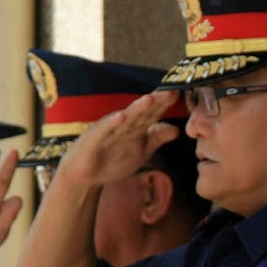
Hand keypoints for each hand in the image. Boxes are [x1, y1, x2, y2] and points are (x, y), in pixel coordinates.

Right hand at [52, 91, 179, 187]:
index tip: (181, 92)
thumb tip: (177, 129)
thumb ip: (157, 138)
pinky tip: (121, 116)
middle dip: (157, 101)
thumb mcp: (141, 150)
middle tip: (171, 91)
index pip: (153, 113)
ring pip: (126, 118)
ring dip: (137, 108)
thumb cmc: (113, 159)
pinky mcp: (94, 138)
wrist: (85, 175)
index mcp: (136, 127)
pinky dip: (112, 123)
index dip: (166, 104)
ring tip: (150, 98)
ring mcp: (109, 130)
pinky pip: (104, 130)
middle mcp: (124, 125)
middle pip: (143, 112)